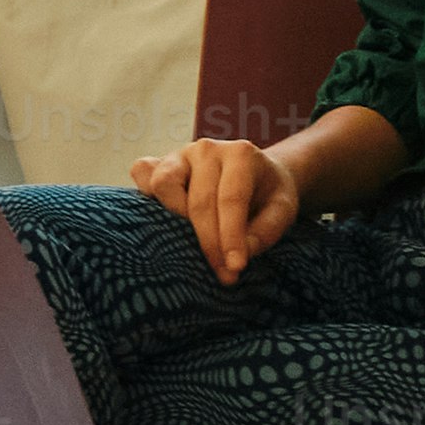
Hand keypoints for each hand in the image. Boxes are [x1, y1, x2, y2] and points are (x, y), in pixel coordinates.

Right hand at [126, 134, 300, 281]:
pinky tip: (165, 220)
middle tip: (223, 274)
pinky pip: (141, 173)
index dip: (230, 237)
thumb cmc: (268, 194)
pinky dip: (147, 196)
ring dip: (173, 219)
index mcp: (240, 155)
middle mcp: (206, 150)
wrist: (257, 173)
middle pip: (198, 201)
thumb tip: (237, 253)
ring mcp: (179, 155)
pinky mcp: (158, 163)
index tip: (234, 268)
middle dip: (209, 242)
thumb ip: (265, 231)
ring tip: (193, 243)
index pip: (231, 199)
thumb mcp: (283, 210)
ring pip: (162, 183)